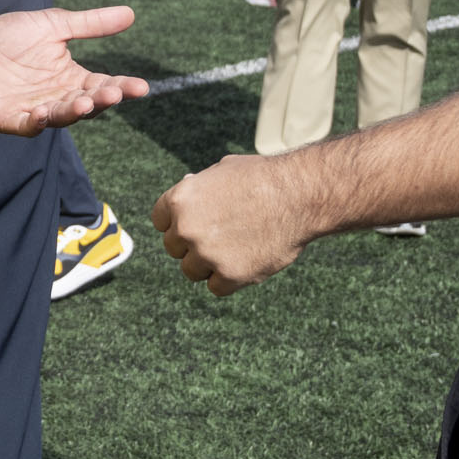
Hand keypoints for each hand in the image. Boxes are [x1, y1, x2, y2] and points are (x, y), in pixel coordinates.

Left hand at [0, 5, 145, 134]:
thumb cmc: (13, 35)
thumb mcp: (55, 25)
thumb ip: (90, 24)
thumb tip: (130, 13)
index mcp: (72, 79)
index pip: (102, 86)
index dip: (121, 87)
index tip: (141, 86)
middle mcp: (58, 98)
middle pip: (86, 105)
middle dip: (101, 101)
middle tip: (114, 93)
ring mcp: (35, 111)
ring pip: (61, 117)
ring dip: (73, 112)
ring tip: (85, 103)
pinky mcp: (9, 118)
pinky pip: (26, 125)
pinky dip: (36, 123)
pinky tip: (43, 114)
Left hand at [154, 153, 318, 294]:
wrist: (298, 196)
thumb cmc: (263, 178)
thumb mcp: (221, 171)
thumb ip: (198, 189)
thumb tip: (184, 195)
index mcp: (179, 200)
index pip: (160, 222)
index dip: (177, 223)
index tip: (194, 224)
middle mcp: (186, 228)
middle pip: (174, 248)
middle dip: (193, 244)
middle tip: (220, 237)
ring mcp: (206, 254)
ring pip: (192, 271)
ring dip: (208, 265)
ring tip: (235, 248)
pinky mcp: (230, 275)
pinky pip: (216, 287)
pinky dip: (229, 280)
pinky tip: (246, 262)